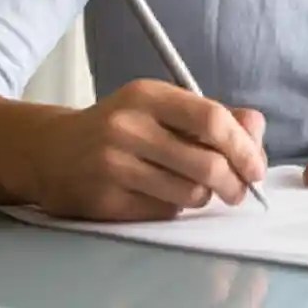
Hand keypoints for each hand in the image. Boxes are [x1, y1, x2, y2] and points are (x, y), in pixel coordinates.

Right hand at [28, 79, 266, 220]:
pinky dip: (174, 208)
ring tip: (197, 190)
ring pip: (189, 193)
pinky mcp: (103, 200)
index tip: (256, 167)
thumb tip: (256, 131)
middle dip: (234, 183)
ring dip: (204, 197)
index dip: (243, 148)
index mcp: (148, 95)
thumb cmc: (122, 128)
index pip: (212, 120)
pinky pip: (163, 212)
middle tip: (239, 191)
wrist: (51, 151)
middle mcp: (127, 127)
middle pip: (207, 163)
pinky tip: (161, 195)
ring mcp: (112, 165)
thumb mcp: (163, 107)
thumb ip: (214, 116)